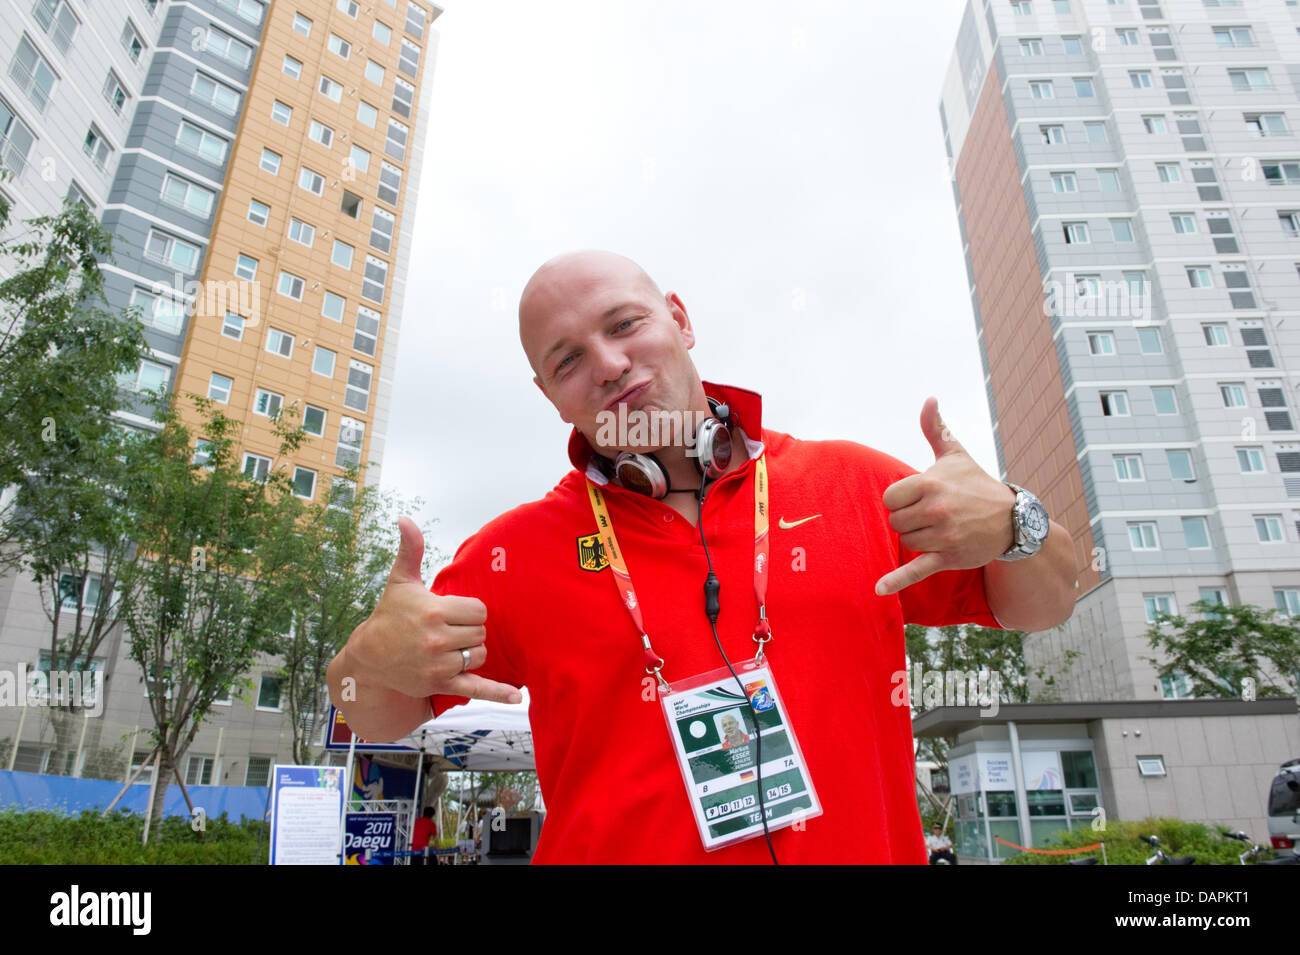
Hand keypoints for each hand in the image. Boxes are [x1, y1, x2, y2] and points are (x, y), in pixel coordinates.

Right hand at [344, 516, 522, 703]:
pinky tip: (516, 699)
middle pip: (481, 633)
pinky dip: (497, 694)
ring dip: (471, 652)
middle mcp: (437, 639)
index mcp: (434, 611)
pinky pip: (475, 688)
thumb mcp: (401, 582)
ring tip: (449, 648)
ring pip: (480, 655)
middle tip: (448, 630)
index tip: (452, 612)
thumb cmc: (389, 616)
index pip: (479, 610)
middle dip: (469, 631)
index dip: (470, 611)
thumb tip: (405, 519)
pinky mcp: (440, 685)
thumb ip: (410, 550)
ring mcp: (439, 665)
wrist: (368, 658)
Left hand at [875, 398, 1016, 595]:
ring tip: (942, 530)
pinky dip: (897, 581)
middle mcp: (936, 509)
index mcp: (931, 483)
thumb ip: (936, 429)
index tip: (918, 499)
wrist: (1013, 520)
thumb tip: (928, 399)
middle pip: (895, 522)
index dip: (901, 500)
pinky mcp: (948, 558)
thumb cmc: (977, 486)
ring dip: (918, 539)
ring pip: (906, 542)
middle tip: (933, 516)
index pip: (890, 498)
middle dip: (909, 520)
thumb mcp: (956, 456)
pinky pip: (916, 570)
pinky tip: (880, 589)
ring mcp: (943, 535)